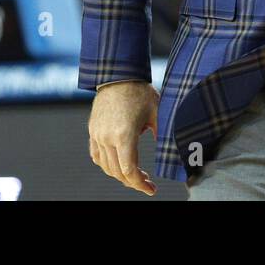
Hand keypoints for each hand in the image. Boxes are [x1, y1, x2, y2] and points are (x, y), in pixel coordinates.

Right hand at [89, 80, 159, 194]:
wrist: (118, 75)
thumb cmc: (139, 92)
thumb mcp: (157, 113)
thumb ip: (163, 134)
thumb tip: (172, 152)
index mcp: (124, 134)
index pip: (129, 170)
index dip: (140, 184)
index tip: (151, 189)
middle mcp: (106, 137)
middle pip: (117, 173)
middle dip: (133, 182)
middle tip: (147, 183)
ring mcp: (97, 134)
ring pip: (105, 167)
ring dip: (120, 175)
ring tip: (135, 174)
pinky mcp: (92, 131)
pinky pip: (96, 156)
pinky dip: (107, 165)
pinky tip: (119, 164)